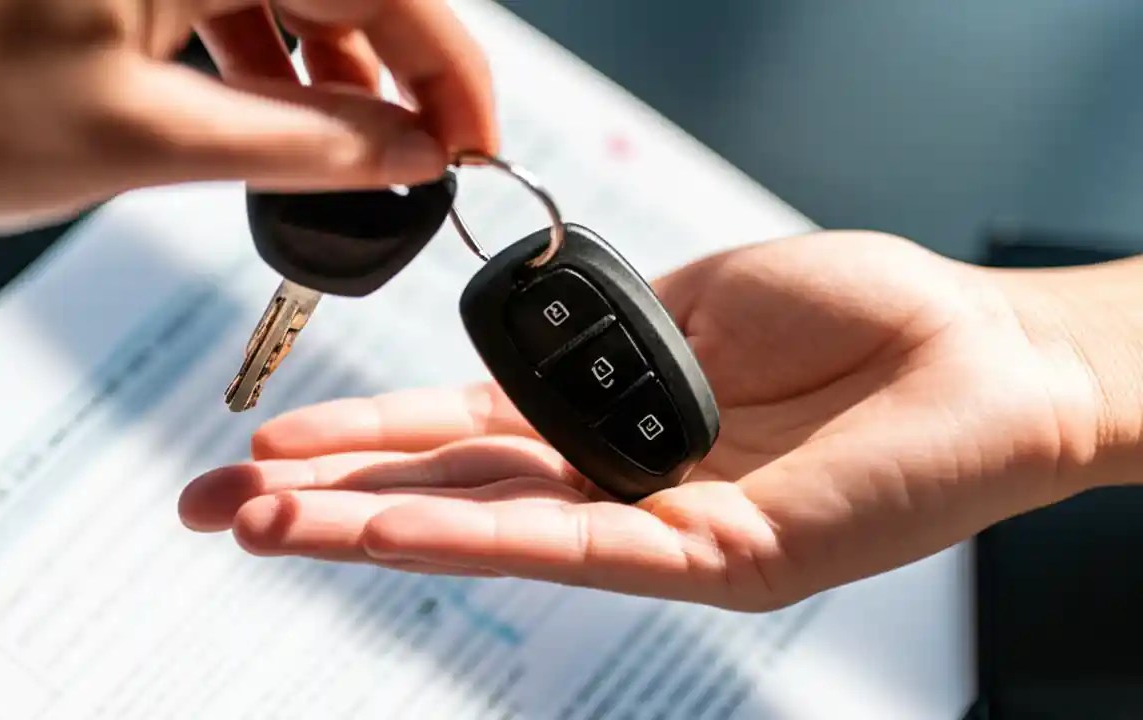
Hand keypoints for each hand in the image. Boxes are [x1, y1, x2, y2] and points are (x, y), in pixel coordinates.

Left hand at [0, 0, 492, 233]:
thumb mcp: (145, 141)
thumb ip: (304, 146)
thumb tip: (413, 155)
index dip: (451, 65)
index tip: (477, 143)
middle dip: (402, 71)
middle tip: (430, 159)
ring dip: (339, 73)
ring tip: (363, 154)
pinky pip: (231, 2)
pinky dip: (270, 64)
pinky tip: (281, 120)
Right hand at [178, 231, 1122, 610]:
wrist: (986, 352)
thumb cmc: (861, 317)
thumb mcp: (703, 299)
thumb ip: (610, 330)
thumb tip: (530, 325)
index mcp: (613, 418)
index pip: (462, 435)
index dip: (367, 441)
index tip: (274, 443)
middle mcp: (622, 484)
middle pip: (452, 495)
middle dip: (326, 503)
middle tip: (209, 509)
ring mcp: (662, 530)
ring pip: (492, 531)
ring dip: (369, 529)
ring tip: (258, 528)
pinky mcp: (719, 560)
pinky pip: (577, 543)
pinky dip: (471, 537)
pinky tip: (383, 534)